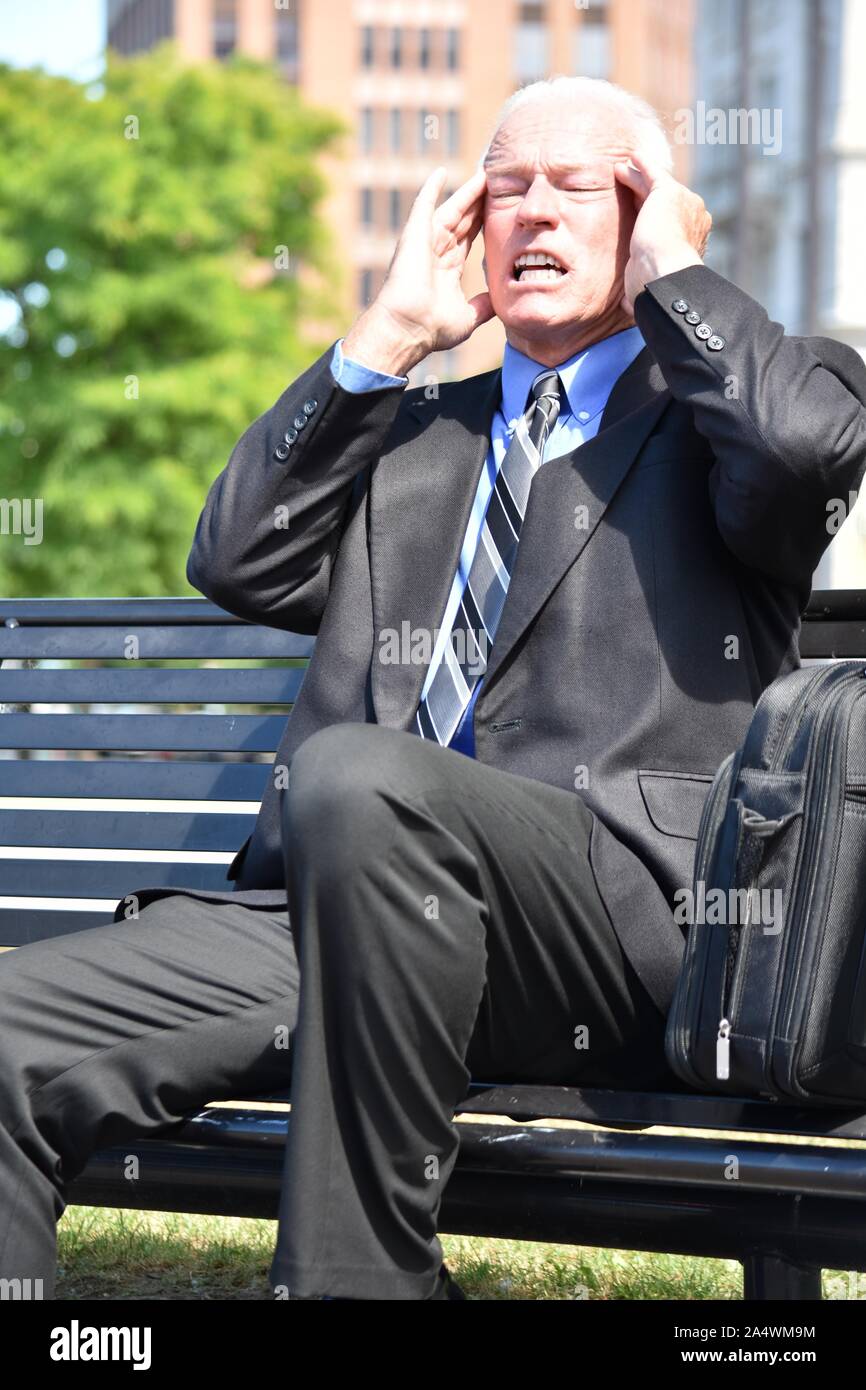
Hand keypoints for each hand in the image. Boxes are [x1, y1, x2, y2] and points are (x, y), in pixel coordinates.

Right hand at [342, 167, 494, 375]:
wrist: (409, 328)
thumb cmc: (432, 328)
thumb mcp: (468, 318)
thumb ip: (482, 306)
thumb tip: (497, 302)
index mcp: (448, 269)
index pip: (469, 239)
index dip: (483, 223)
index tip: (499, 208)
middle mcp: (436, 253)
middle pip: (463, 220)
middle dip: (478, 202)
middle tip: (495, 182)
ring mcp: (425, 242)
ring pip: (451, 210)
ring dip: (466, 193)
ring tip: (483, 174)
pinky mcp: (415, 235)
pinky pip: (423, 206)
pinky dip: (430, 188)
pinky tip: (439, 172)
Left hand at [614, 154, 711, 315]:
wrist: (666, 276)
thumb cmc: (658, 290)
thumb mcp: (649, 286)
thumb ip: (644, 285)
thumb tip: (629, 309)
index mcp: (693, 242)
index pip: (671, 225)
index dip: (655, 220)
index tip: (641, 219)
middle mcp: (694, 219)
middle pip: (665, 203)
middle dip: (648, 195)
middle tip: (632, 189)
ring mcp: (684, 203)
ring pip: (656, 187)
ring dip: (639, 177)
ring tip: (622, 170)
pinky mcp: (667, 192)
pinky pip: (650, 175)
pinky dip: (639, 167)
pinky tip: (627, 161)